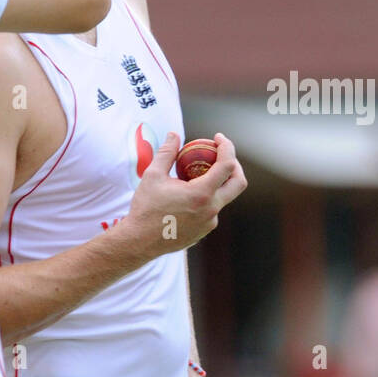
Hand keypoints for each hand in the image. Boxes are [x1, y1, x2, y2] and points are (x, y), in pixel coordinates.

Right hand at [124, 132, 247, 254]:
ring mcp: (210, 222)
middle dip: (235, 165)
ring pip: (223, 198)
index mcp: (201, 194)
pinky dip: (206, 198)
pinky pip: (212, 210)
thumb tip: (174, 135)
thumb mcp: (153, 176)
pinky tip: (189, 195)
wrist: (139, 241)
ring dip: (217, 183)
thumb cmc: (146, 208)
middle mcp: (211, 209)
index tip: (218, 138)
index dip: (227, 147)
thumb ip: (166, 153)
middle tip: (221, 155)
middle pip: (238, 183)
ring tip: (198, 174)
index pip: (227, 165)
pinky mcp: (204, 231)